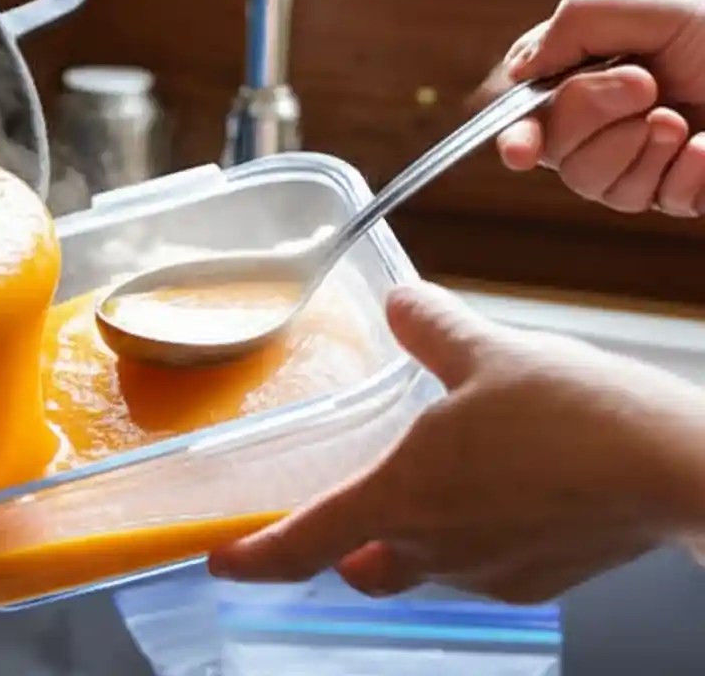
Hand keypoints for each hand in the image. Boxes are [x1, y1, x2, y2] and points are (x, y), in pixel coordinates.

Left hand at [209, 281, 704, 603]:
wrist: (677, 472)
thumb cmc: (576, 417)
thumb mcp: (486, 351)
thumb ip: (429, 327)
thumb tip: (398, 302)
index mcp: (402, 497)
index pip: (303, 542)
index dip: (255, 557)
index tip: (222, 559)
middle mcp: (434, 548)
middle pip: (359, 565)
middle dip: (342, 544)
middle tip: (343, 508)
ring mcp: (486, 572)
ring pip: (421, 565)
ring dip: (412, 533)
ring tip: (441, 478)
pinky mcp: (536, 580)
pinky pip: (479, 565)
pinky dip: (470, 535)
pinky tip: (501, 491)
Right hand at [492, 0, 704, 215]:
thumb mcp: (662, 6)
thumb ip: (579, 22)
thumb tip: (521, 68)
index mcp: (597, 64)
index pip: (529, 102)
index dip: (515, 128)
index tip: (522, 149)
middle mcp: (611, 112)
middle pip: (551, 146)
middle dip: (590, 117)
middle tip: (647, 86)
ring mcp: (642, 153)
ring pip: (590, 182)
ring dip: (636, 149)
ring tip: (683, 121)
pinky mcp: (678, 188)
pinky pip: (648, 198)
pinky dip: (681, 173)